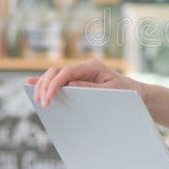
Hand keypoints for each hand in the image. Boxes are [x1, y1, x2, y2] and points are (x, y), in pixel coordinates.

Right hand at [27, 58, 142, 107]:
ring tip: (36, 99)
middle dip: (46, 85)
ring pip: (55, 75)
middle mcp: (84, 67)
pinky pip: (59, 81)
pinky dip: (46, 85)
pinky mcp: (78, 81)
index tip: (48, 97)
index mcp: (93, 66)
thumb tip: (69, 86)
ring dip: (43, 85)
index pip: (67, 72)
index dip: (55, 83)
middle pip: (57, 71)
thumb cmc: (126, 93)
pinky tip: (31, 86)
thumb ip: (90, 88)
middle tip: (41, 102)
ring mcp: (80, 74)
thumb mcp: (111, 92)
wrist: (136, 94)